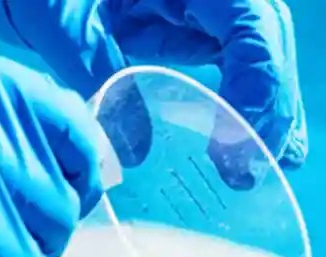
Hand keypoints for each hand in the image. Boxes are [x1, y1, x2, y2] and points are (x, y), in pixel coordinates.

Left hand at [0, 0, 306, 168]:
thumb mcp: (56, 19)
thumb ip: (92, 70)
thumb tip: (132, 153)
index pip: (253, 22)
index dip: (261, 83)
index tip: (233, 142)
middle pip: (267, 38)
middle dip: (269, 105)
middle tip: (247, 170)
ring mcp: (200, 3)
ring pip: (259, 50)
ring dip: (266, 108)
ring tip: (261, 165)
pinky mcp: (186, 22)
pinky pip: (233, 57)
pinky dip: (244, 100)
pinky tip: (247, 146)